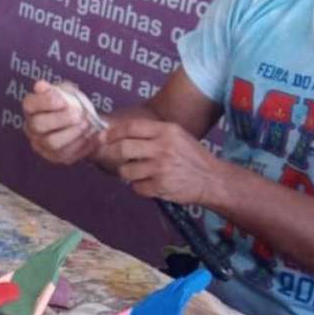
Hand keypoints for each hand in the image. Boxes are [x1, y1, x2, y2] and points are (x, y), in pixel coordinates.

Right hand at [22, 80, 101, 164]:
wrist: (83, 122)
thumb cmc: (70, 104)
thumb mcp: (64, 91)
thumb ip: (54, 89)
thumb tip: (40, 86)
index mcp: (31, 108)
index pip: (30, 104)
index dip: (46, 102)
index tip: (63, 101)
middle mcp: (32, 128)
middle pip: (39, 125)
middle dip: (61, 119)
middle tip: (78, 114)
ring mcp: (42, 144)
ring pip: (52, 142)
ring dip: (73, 133)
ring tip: (87, 124)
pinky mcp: (55, 157)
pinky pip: (66, 154)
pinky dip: (82, 144)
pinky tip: (92, 135)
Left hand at [105, 118, 225, 205]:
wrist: (212, 179)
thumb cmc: (191, 156)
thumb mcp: (176, 135)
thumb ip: (151, 133)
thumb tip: (117, 132)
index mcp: (166, 131)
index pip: (131, 127)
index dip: (112, 132)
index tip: (101, 137)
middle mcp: (163, 147)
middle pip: (123, 149)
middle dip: (113, 155)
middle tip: (114, 158)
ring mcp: (161, 168)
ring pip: (126, 171)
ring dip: (127, 174)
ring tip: (139, 173)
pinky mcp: (161, 187)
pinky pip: (136, 188)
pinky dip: (139, 187)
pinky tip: (151, 184)